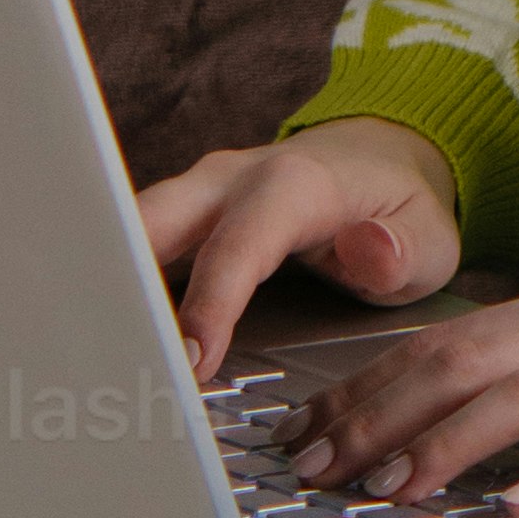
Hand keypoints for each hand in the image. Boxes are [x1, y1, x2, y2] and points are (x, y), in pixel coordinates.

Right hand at [138, 117, 462, 384]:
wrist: (383, 157)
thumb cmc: (402, 206)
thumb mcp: (430, 237)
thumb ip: (403, 251)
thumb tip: (368, 248)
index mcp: (293, 184)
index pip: (238, 244)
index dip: (211, 302)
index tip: (191, 360)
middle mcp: (231, 180)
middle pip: (151, 220)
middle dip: (119, 281)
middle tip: (107, 357)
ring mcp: (199, 194)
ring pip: (130, 230)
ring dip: (106, 286)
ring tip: (88, 356)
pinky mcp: (184, 214)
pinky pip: (137, 246)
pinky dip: (118, 288)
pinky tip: (106, 339)